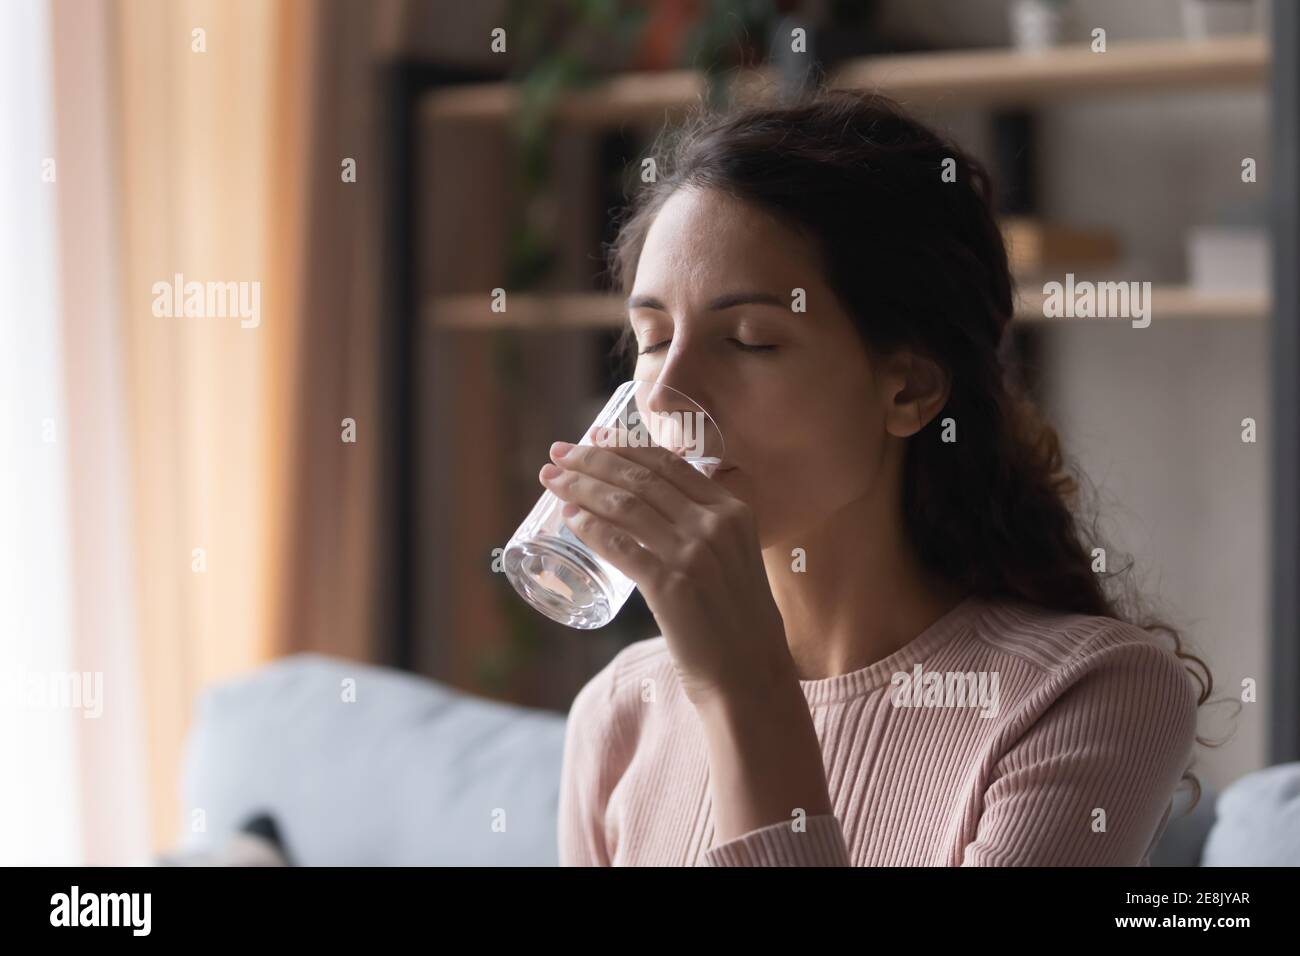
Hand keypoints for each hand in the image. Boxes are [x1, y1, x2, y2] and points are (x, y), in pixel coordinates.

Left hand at [539, 426, 793, 708]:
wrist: (751, 677)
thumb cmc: (737, 623)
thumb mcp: (734, 560)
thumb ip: (707, 531)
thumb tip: (658, 513)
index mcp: (733, 511)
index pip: (668, 464)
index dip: (623, 448)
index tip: (591, 439)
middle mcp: (715, 525)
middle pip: (640, 479)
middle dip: (591, 461)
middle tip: (556, 455)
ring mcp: (694, 554)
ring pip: (625, 506)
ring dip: (581, 488)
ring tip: (552, 483)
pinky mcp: (672, 586)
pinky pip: (620, 546)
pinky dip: (590, 528)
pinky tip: (570, 520)